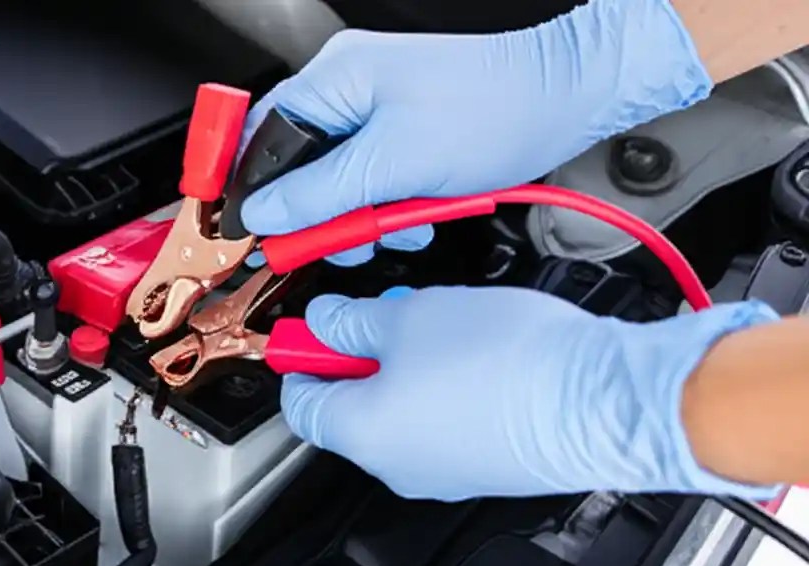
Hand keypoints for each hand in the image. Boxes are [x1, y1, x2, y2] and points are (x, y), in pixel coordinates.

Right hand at [240, 0, 713, 264]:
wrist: (565, 100)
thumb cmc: (493, 111)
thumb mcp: (392, 166)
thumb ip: (318, 195)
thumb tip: (265, 217)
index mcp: (333, 79)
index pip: (258, 136)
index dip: (248, 188)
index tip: (244, 229)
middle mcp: (347, 86)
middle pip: (298, 166)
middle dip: (322, 213)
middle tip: (337, 241)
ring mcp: (376, 107)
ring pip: (337, 180)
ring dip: (362, 216)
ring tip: (395, 225)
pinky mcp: (403, 130)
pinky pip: (372, 178)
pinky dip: (390, 205)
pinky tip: (416, 214)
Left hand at [281, 286, 777, 500]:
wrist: (604, 400)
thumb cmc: (508, 363)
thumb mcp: (407, 317)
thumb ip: (352, 322)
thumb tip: (325, 322)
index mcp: (361, 434)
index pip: (300, 404)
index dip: (304, 357)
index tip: (315, 328)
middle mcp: (397, 468)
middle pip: (351, 410)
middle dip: (360, 356)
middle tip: (380, 316)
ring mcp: (445, 474)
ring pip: (402, 414)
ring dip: (407, 367)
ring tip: (437, 324)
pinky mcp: (489, 468)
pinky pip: (447, 425)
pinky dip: (446, 388)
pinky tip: (475, 352)